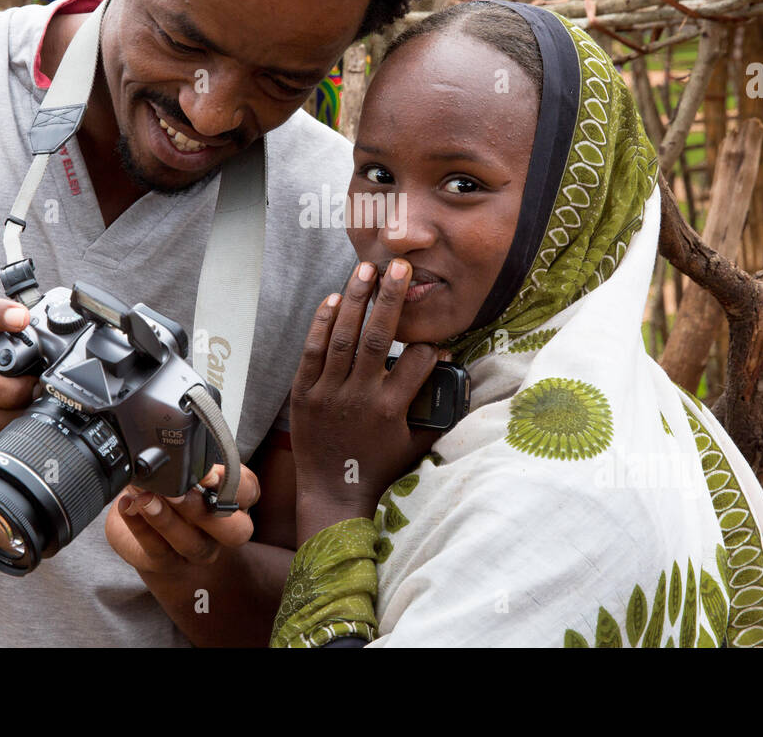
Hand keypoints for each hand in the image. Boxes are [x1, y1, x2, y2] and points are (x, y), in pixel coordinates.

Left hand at [104, 464, 260, 574]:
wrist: (149, 527)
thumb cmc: (173, 490)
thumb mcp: (185, 469)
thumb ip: (188, 461)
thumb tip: (172, 447)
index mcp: (235, 501)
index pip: (249, 491)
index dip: (231, 482)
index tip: (204, 472)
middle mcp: (223, 531)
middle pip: (235, 532)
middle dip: (203, 511)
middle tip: (175, 492)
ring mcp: (197, 551)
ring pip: (192, 544)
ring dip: (166, 520)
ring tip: (145, 497)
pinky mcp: (166, 562)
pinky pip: (156, 550)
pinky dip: (139, 527)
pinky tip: (128, 506)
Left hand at [289, 259, 442, 541]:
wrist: (333, 495)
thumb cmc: (379, 470)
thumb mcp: (415, 445)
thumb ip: (437, 413)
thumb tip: (458, 384)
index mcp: (391, 409)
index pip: (416, 361)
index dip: (430, 346)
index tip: (438, 340)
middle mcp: (359, 396)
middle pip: (377, 337)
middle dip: (390, 298)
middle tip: (399, 267)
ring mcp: (328, 393)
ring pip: (343, 337)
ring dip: (355, 300)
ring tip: (365, 270)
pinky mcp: (303, 395)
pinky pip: (312, 351)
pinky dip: (322, 324)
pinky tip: (333, 300)